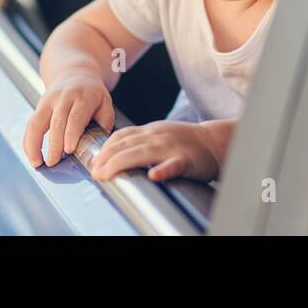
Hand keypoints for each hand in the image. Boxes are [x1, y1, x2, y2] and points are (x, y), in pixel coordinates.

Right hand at [22, 71, 115, 167]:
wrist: (75, 72)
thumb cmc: (92, 93)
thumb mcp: (105, 101)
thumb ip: (105, 121)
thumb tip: (102, 143)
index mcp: (84, 97)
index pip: (76, 116)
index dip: (72, 133)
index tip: (69, 150)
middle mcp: (65, 97)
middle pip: (57, 122)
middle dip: (54, 144)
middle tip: (53, 162)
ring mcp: (50, 100)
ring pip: (38, 121)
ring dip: (35, 143)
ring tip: (37, 162)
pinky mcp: (40, 105)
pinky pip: (31, 123)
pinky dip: (28, 141)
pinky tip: (31, 155)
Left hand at [90, 119, 234, 182]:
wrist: (214, 142)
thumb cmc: (185, 141)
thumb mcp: (159, 135)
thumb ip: (139, 141)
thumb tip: (114, 153)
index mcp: (149, 131)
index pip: (121, 136)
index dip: (104, 148)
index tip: (93, 161)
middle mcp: (157, 136)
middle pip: (126, 145)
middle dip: (106, 158)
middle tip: (94, 172)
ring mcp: (171, 147)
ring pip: (142, 153)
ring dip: (121, 163)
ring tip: (107, 174)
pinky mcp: (186, 160)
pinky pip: (173, 165)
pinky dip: (162, 170)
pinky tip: (153, 176)